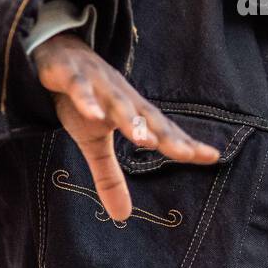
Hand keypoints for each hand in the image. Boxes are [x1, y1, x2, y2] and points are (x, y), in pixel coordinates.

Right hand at [32, 31, 219, 221]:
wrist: (55, 51)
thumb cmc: (84, 99)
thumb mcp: (93, 140)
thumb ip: (109, 176)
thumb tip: (122, 216)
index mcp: (131, 112)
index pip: (163, 130)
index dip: (185, 144)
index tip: (213, 157)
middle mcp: (121, 97)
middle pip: (147, 117)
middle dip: (167, 135)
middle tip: (189, 154)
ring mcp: (97, 84)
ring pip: (117, 102)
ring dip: (131, 119)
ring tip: (145, 140)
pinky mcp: (70, 76)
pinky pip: (79, 88)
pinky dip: (86, 99)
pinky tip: (94, 113)